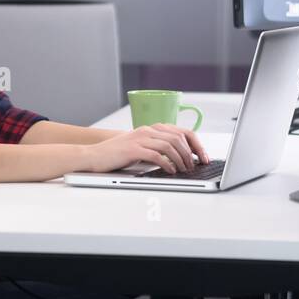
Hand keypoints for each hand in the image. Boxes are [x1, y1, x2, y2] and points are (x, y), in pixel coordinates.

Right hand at [84, 124, 209, 173]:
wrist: (95, 155)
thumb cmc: (119, 153)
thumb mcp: (142, 147)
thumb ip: (159, 148)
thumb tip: (182, 159)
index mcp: (153, 128)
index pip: (183, 131)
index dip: (196, 145)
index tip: (203, 157)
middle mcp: (148, 130)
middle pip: (179, 138)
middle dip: (191, 153)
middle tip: (195, 167)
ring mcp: (140, 138)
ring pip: (169, 145)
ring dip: (181, 159)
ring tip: (184, 170)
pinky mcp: (133, 149)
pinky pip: (156, 155)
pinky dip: (167, 163)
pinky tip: (170, 171)